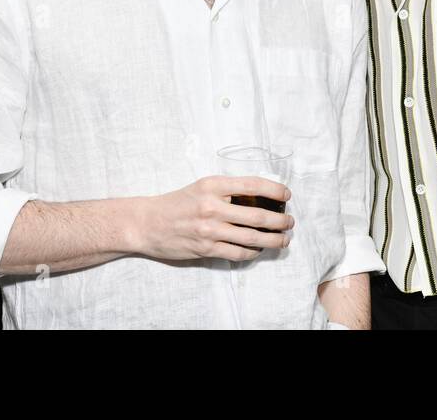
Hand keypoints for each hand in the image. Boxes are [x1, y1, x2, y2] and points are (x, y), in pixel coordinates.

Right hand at [133, 176, 292, 261]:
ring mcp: (209, 229)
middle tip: (290, 222)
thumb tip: (261, 195)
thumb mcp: (202, 186)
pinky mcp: (205, 248)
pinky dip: (252, 253)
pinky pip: (237, 253)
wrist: (147, 223)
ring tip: (283, 239)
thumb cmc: (177, 203)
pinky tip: (259, 250)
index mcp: (213, 185)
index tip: (287, 194)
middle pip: (257, 215)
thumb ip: (228, 189)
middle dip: (280, 220)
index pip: (252, 184)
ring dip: (273, 240)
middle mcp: (212, 206)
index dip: (274, 189)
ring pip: (251, 237)